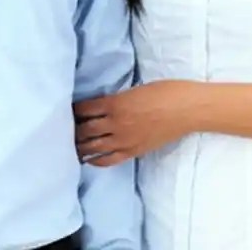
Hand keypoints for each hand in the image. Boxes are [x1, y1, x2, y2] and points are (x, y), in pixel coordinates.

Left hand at [74, 80, 197, 166]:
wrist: (187, 109)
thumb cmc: (165, 92)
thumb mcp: (134, 89)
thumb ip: (116, 98)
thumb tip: (103, 104)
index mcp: (114, 104)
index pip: (84, 109)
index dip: (73, 110)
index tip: (67, 111)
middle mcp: (115, 123)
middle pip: (84, 129)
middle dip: (73, 130)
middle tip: (64, 130)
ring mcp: (124, 140)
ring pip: (93, 146)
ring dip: (80, 146)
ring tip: (70, 146)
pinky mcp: (134, 151)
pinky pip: (110, 160)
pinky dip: (96, 161)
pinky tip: (89, 160)